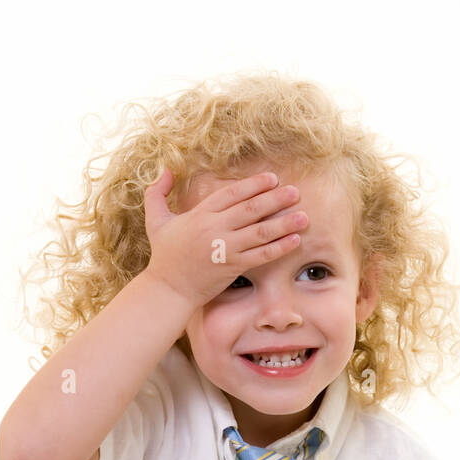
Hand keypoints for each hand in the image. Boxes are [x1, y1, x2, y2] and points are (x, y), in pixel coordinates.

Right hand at [142, 167, 306, 313]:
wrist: (168, 289)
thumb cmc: (164, 255)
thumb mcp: (155, 220)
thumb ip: (156, 193)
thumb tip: (165, 169)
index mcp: (200, 214)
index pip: (231, 194)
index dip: (253, 185)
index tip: (272, 179)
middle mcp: (214, 228)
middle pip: (251, 210)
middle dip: (275, 200)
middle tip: (296, 192)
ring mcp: (224, 249)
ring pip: (260, 232)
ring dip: (284, 223)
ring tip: (304, 216)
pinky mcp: (232, 267)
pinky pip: (261, 256)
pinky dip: (279, 248)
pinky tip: (295, 240)